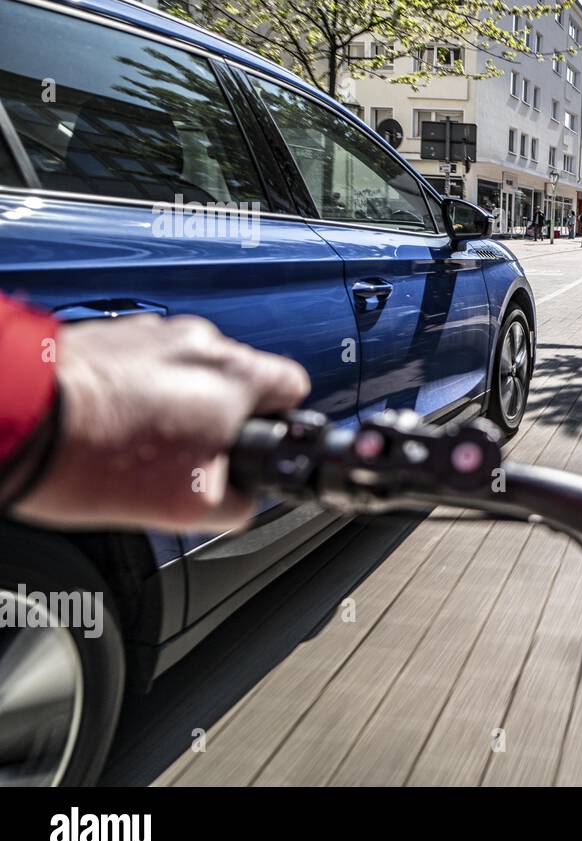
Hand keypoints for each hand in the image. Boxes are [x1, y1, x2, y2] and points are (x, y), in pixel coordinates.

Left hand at [13, 314, 309, 531]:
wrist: (14, 420)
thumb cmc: (95, 457)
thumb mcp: (189, 508)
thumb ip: (239, 500)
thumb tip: (242, 498)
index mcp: (237, 376)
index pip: (294, 389)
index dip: (279, 424)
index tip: (252, 446)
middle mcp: (201, 342)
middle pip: (238, 383)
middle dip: (219, 419)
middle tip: (185, 458)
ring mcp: (154, 332)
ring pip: (189, 373)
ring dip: (175, 404)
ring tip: (137, 444)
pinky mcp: (112, 333)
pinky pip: (144, 366)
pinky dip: (136, 392)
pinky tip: (110, 426)